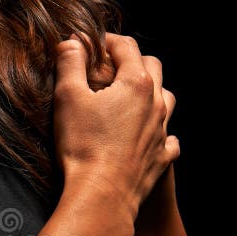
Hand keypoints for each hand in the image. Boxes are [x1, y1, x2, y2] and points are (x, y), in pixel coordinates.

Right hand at [53, 33, 178, 221]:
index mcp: (136, 83)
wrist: (102, 194)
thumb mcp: (67, 98)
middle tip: (110, 66)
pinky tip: (149, 136)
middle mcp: (156, 103)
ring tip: (131, 99)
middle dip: (132, 60)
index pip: (126, 47)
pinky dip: (160, 133)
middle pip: (153, 66)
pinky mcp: (161, 157)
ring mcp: (162, 131)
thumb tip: (72, 42)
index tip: (91, 44)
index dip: (107, 41)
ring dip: (151, 92)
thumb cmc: (83, 146)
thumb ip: (70, 64)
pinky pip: (169, 139)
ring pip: (166, 99)